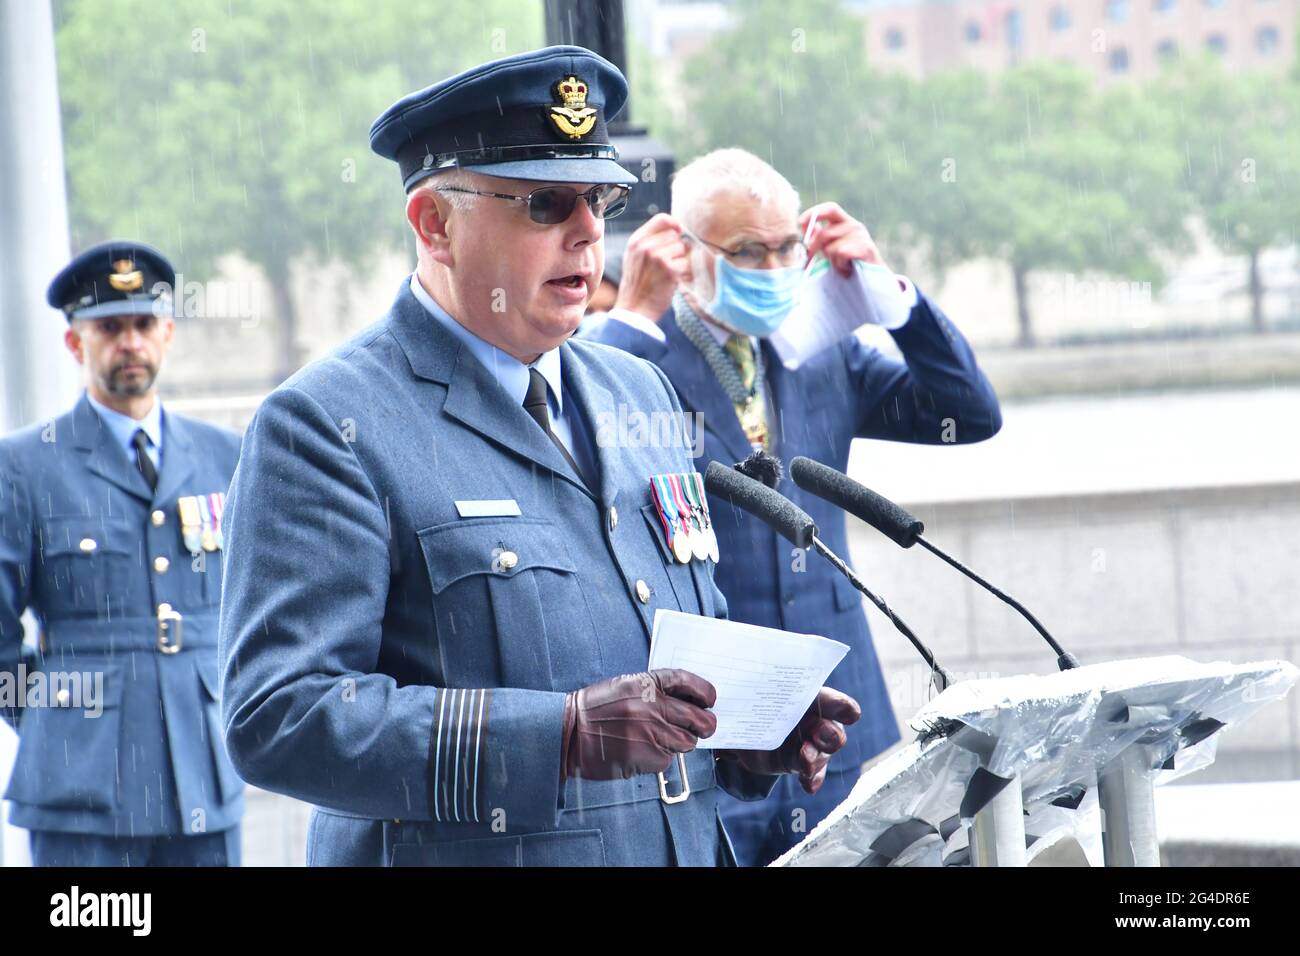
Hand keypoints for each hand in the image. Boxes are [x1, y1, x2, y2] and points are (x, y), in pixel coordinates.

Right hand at [561, 668, 716, 781]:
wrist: (570, 733)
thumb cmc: (596, 709)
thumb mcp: (625, 686)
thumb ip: (654, 690)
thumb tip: (686, 701)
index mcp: (647, 683)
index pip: (688, 681)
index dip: (705, 692)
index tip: (710, 699)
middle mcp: (652, 705)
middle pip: (698, 718)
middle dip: (705, 725)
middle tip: (703, 728)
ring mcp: (651, 732)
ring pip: (687, 742)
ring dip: (680, 743)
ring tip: (662, 740)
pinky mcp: (647, 756)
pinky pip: (668, 759)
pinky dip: (660, 758)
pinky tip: (644, 752)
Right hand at [612, 213, 689, 320]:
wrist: (634, 309)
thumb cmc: (637, 285)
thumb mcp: (634, 257)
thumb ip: (649, 241)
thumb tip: (675, 229)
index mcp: (636, 241)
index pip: (661, 219)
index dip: (674, 224)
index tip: (679, 232)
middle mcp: (645, 246)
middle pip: (674, 235)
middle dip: (676, 248)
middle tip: (667, 264)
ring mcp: (657, 257)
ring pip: (682, 248)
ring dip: (680, 261)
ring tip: (667, 274)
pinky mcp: (669, 270)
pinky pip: (685, 263)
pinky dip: (682, 273)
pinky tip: (671, 281)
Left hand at [717, 687, 860, 793]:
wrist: (745, 730)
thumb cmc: (756, 702)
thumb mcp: (753, 694)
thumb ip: (750, 692)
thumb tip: (727, 687)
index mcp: (808, 696)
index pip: (832, 699)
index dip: (842, 705)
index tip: (850, 713)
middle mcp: (815, 720)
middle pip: (832, 728)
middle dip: (829, 733)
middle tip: (819, 735)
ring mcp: (811, 744)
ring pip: (823, 753)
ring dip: (817, 757)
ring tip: (806, 761)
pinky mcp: (802, 764)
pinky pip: (813, 774)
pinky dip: (813, 779)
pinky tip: (809, 785)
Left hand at [799, 202, 890, 278]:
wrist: (871, 280)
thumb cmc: (849, 263)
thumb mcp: (831, 247)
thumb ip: (819, 236)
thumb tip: (805, 224)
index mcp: (846, 222)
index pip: (830, 208)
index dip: (814, 213)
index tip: (800, 222)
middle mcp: (855, 226)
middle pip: (825, 233)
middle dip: (813, 249)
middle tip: (809, 260)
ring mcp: (862, 237)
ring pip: (832, 248)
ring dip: (832, 262)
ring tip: (841, 266)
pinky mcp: (866, 248)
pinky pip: (842, 254)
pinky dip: (841, 266)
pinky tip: (848, 269)